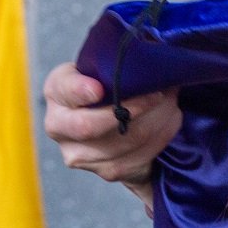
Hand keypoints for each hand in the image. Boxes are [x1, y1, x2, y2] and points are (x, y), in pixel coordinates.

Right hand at [42, 62, 182, 215]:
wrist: (114, 122)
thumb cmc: (110, 85)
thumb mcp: (105, 67)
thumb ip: (114, 63)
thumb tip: (146, 56)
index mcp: (57, 91)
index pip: (63, 89)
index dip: (79, 90)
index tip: (98, 89)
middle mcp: (59, 126)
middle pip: (90, 126)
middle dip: (134, 108)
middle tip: (159, 94)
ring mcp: (80, 154)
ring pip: (124, 142)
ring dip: (157, 120)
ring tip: (171, 102)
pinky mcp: (107, 171)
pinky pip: (140, 156)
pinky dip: (162, 135)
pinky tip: (170, 119)